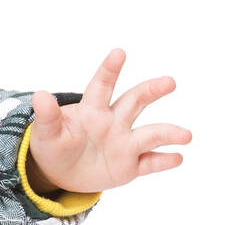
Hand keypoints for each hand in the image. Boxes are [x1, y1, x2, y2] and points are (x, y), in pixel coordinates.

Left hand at [27, 49, 190, 193]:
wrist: (60, 172)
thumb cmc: (54, 145)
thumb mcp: (46, 133)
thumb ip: (47, 116)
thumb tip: (39, 95)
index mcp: (92, 110)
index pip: (101, 86)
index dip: (109, 69)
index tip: (119, 52)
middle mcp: (113, 122)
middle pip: (135, 102)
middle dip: (151, 91)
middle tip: (169, 82)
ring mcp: (124, 143)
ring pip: (150, 135)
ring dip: (168, 133)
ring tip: (186, 135)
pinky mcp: (129, 166)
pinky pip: (150, 163)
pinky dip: (163, 160)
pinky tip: (178, 157)